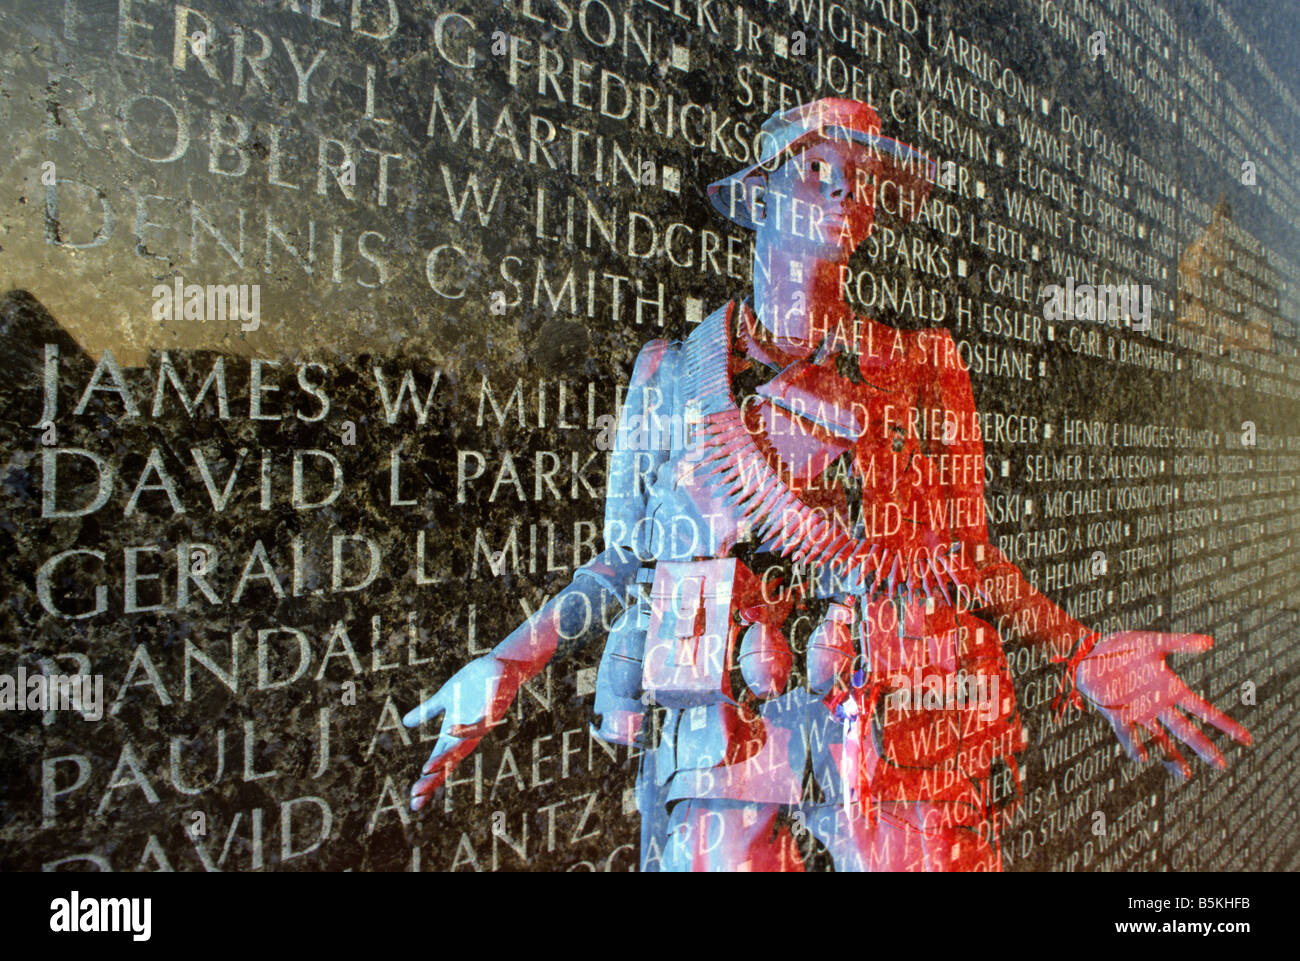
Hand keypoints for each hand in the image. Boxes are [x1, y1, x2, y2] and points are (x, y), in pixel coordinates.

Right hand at [402, 655, 523, 810]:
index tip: (414, 803)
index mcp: (455, 733)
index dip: (428, 783)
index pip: (440, 763)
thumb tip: (405, 723)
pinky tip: (450, 731)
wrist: (499, 667)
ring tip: (427, 770)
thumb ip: (427, 711)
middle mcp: (468, 733)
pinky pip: (478, 724)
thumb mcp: (444, 697)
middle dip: (433, 779)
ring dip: (444, 759)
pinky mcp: (491, 710)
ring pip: (462, 748)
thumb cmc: (472, 684)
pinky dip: (465, 729)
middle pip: (449, 762)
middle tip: (416, 795)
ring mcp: (480, 724)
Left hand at [1076, 631, 1251, 778]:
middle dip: (1203, 746)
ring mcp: (1138, 712)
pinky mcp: (1116, 714)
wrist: (1090, 651)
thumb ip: (1180, 643)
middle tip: (1221, 764)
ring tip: (1185, 774)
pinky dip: (1135, 745)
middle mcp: (1157, 704)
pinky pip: (1128, 733)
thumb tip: (1210, 641)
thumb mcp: (1153, 641)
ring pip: (1160, 739)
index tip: (1246, 739)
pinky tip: (1143, 757)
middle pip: (1186, 729)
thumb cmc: (1122, 645)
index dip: (1225, 724)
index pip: (1204, 709)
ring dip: (1171, 756)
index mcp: (1171, 688)